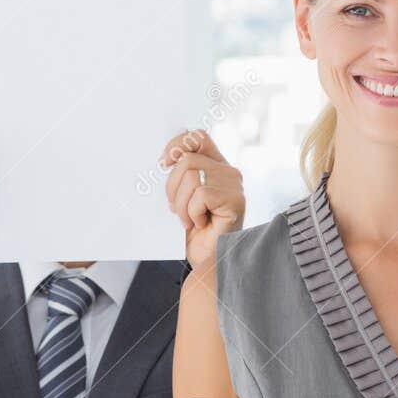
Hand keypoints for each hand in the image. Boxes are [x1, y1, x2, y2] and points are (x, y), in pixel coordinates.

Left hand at [159, 129, 244, 267]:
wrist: (208, 260)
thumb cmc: (197, 231)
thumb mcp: (183, 196)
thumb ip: (182, 174)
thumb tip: (166, 159)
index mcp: (217, 166)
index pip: (198, 137)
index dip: (177, 145)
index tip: (162, 163)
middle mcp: (229, 171)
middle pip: (188, 159)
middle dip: (172, 187)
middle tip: (176, 209)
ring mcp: (234, 185)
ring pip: (192, 177)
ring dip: (182, 204)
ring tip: (190, 220)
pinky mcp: (235, 200)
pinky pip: (200, 195)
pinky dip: (192, 213)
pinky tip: (201, 223)